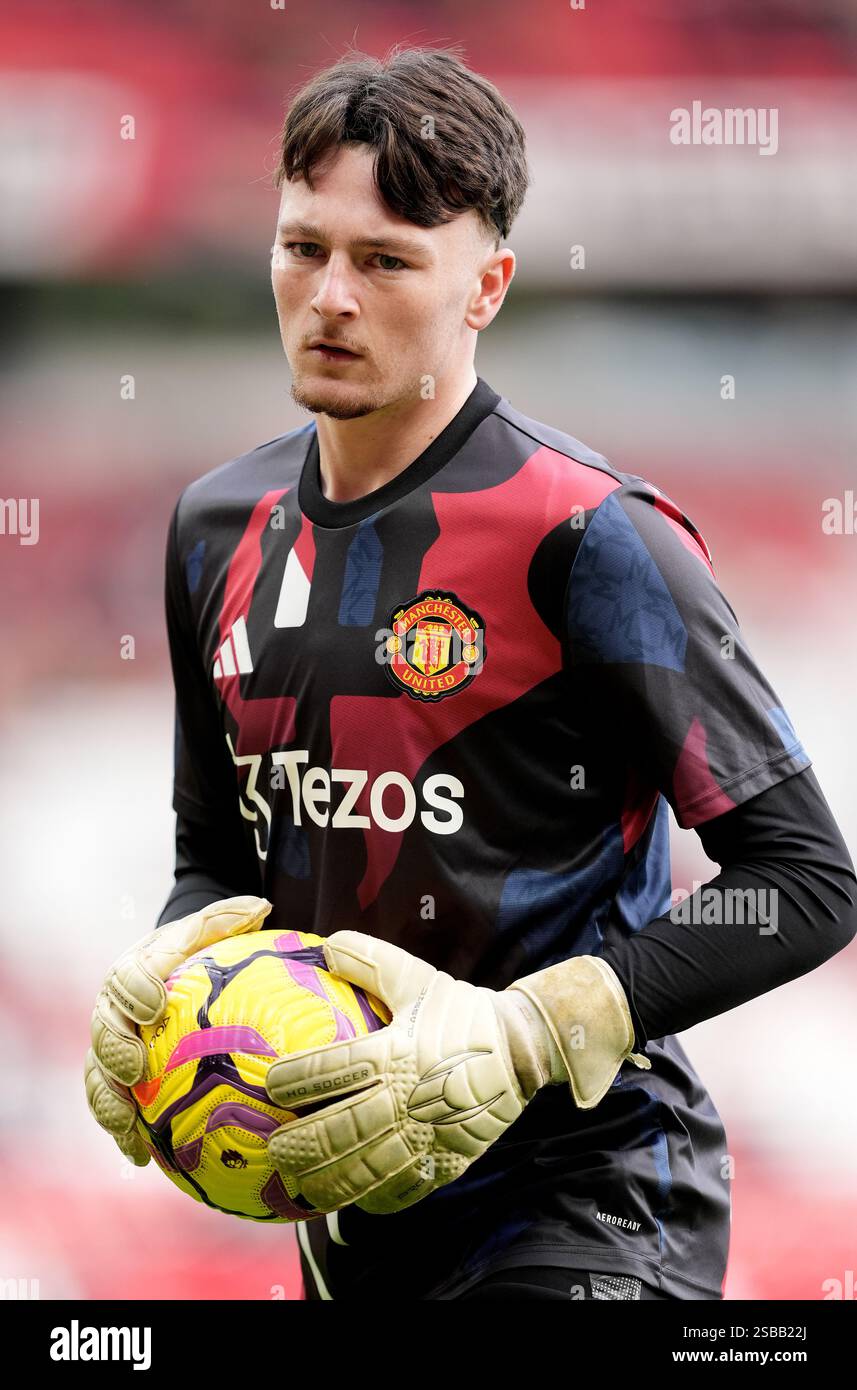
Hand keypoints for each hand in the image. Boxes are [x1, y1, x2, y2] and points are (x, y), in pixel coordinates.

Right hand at [84, 895, 271, 1164]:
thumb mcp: (212, 930)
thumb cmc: (197, 953)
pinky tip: (141, 1157)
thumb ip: (230, 918)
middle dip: (112, 1051)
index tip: (155, 1002)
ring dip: (109, 1102)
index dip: (135, 989)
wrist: (171, 976)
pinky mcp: (117, 1084)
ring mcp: (111, 1049)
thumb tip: (263, 907)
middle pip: (103, 1032)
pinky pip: (113, 1110)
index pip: (127, 976)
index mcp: (134, 971)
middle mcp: (114, 1011)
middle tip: (133, 1067)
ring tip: (127, 1125)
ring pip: (98, 1077)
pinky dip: (123, 1135)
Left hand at [265, 932, 649, 1214]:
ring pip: (367, 1168)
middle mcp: (407, 1098)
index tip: (270, 1086)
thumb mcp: (417, 978)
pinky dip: (377, 1199)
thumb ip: (371, 962)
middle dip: (301, 1142)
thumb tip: (328, 945)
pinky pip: (406, 1189)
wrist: (523, 1047)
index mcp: (397, 1052)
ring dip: (329, 1178)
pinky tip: (355, 1202)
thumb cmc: (463, 1011)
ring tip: (301, 1183)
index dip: (296, 1080)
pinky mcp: (449, 1161)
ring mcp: (428, 1135)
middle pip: (341, 1129)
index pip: (333, 1069)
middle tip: (275, 1148)